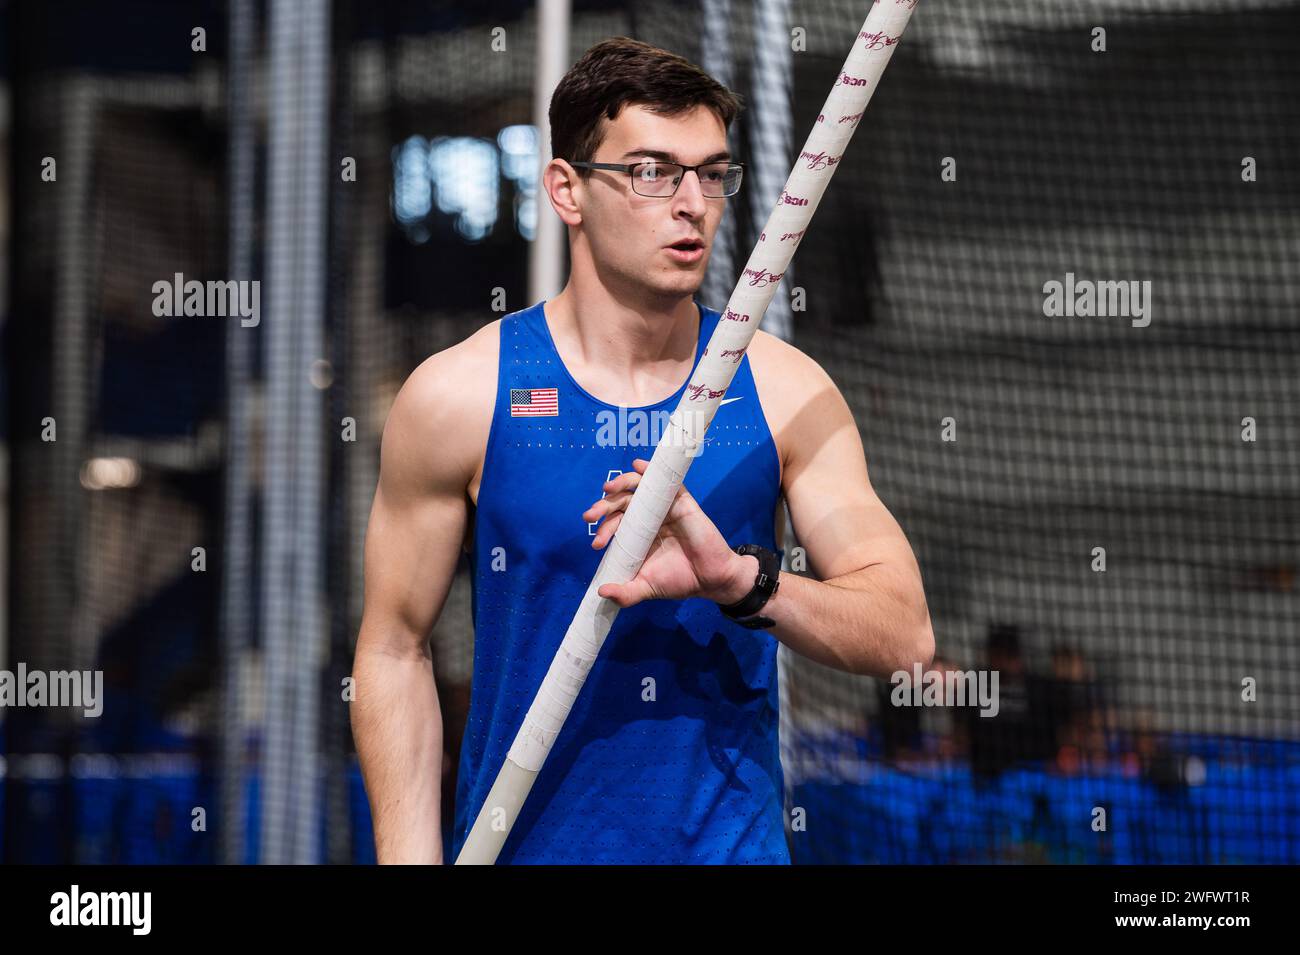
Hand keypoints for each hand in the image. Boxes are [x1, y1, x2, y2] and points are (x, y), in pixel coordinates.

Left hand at [582, 458, 755, 608]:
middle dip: (603, 506)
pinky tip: (638, 466)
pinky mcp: (681, 502)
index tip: (596, 545)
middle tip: (590, 516)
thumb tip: (601, 592)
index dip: (603, 530)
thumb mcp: (646, 587)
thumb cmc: (679, 581)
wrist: (710, 579)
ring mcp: (663, 508)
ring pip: (638, 488)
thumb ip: (625, 593)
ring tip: (608, 489)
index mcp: (638, 535)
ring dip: (620, 484)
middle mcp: (648, 519)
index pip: (615, 524)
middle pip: (621, 503)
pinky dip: (650, 471)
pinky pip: (665, 481)